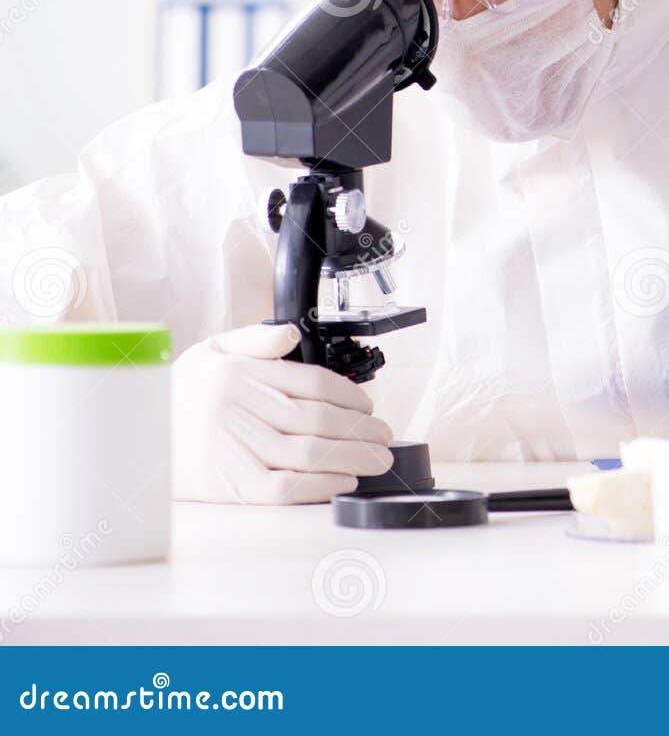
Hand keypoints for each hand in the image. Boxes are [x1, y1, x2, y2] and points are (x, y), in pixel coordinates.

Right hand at [172, 324, 393, 503]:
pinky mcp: (230, 486)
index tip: (369, 407)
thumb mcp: (211, 351)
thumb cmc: (180, 395)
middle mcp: (240, 409)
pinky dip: (320, 485)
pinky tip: (342, 480)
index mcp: (240, 375)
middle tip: (385, 437)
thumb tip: (290, 333)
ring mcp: (235, 449)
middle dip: (362, 430)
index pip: (314, 383)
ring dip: (353, 457)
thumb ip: (255, 338)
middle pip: (320, 419)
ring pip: (310, 453)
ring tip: (377, 458)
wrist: (131, 439)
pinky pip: (285, 487)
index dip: (351, 396)